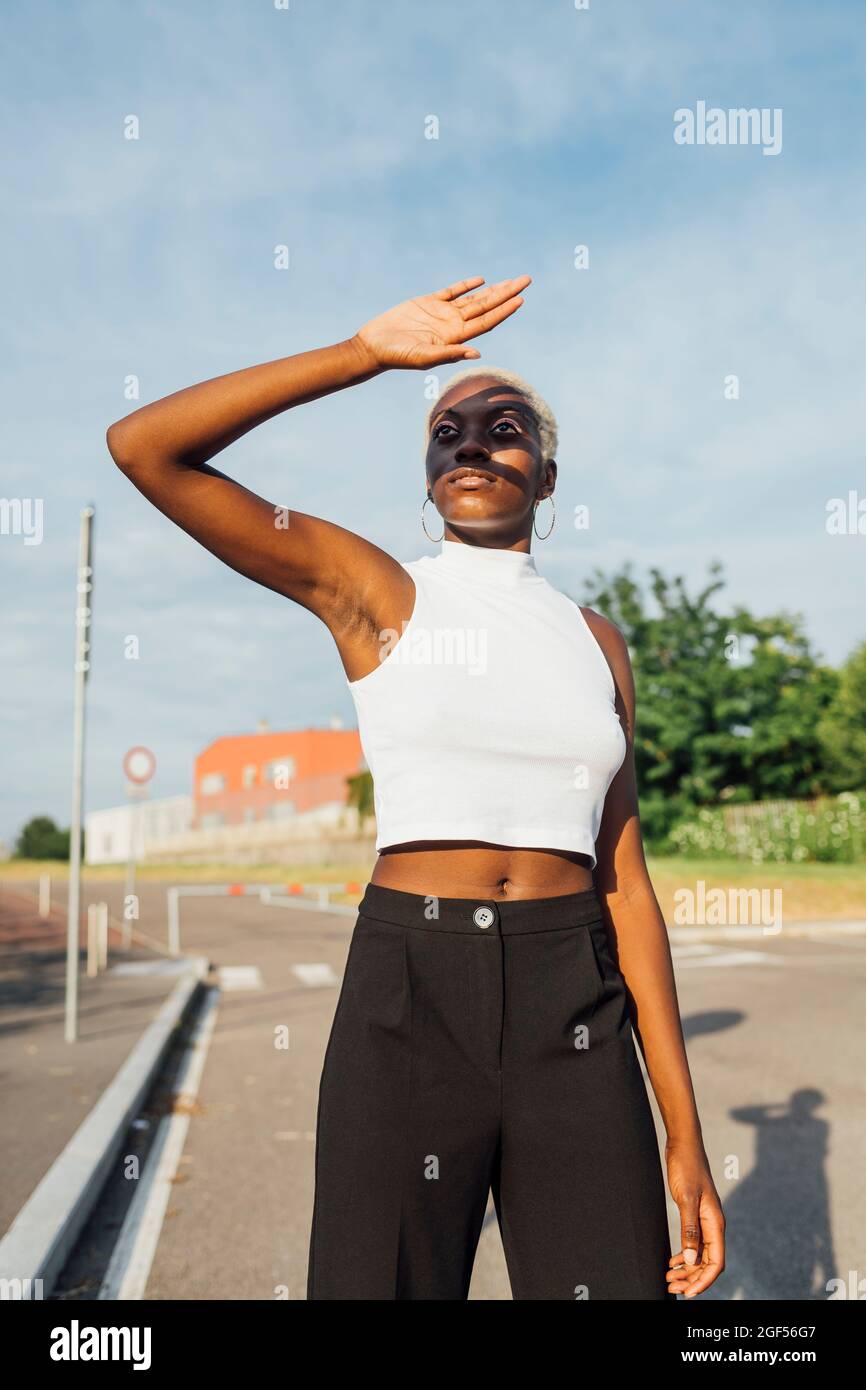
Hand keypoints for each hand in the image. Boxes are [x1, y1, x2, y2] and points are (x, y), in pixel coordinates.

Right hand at [353, 275, 530, 370]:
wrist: (374, 346)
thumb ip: (450, 353)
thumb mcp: (424, 357)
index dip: (504, 311)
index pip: (486, 322)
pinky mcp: (427, 303)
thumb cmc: (398, 356)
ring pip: (474, 298)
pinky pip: (452, 292)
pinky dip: (466, 286)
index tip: (521, 299)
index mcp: (455, 337)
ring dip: (493, 290)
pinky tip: (481, 280)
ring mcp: (441, 313)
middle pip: (487, 307)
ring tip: (512, 281)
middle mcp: (453, 325)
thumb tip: (477, 353)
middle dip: (507, 293)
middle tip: (527, 279)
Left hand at [664, 1138, 725, 1297]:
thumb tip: (690, 1259)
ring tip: (670, 1278)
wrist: (684, 1144)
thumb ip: (689, 1229)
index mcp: (715, 1224)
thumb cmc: (686, 1167)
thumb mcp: (686, 1198)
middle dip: (692, 1278)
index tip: (688, 1292)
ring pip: (700, 1255)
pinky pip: (693, 1243)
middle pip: (708, 1262)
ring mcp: (704, 1220)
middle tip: (672, 1287)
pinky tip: (673, 1261)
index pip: (716, 1262)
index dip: (703, 1280)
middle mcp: (713, 1225)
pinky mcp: (695, 1215)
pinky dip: (684, 1255)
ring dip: (687, 1269)